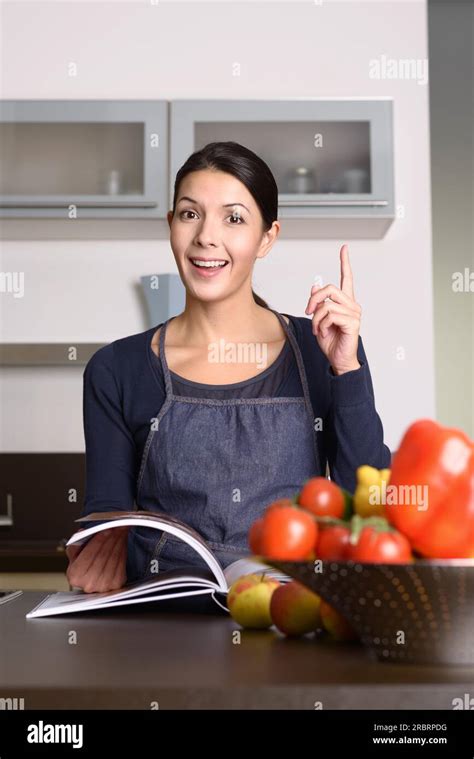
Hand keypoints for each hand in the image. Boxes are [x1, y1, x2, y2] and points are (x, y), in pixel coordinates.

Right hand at [66, 526, 128, 592]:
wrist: (93, 580)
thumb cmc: (83, 568)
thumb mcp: (74, 556)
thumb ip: (75, 545)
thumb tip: (82, 533)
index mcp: (76, 576)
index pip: (88, 555)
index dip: (98, 541)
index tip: (105, 530)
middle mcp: (89, 583)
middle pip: (103, 555)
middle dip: (111, 537)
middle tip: (117, 525)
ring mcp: (104, 584)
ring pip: (113, 557)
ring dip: (119, 540)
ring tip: (121, 529)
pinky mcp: (117, 583)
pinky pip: (121, 561)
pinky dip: (123, 548)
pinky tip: (122, 540)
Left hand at [305, 244, 361, 373]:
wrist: (338, 360)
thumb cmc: (331, 341)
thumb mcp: (319, 320)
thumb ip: (318, 303)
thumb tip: (315, 287)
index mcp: (345, 302)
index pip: (347, 278)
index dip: (345, 263)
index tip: (344, 248)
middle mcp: (352, 305)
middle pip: (329, 288)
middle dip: (313, 300)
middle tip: (307, 312)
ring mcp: (354, 313)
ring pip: (326, 304)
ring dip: (316, 318)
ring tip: (318, 329)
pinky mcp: (353, 322)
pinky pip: (330, 316)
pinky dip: (321, 325)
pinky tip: (324, 333)